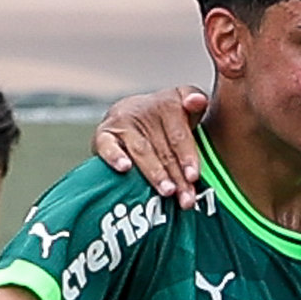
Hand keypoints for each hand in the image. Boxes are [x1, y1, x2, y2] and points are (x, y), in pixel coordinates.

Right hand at [94, 88, 207, 206]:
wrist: (132, 116)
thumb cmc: (168, 122)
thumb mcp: (186, 110)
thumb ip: (196, 104)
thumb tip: (197, 100)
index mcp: (166, 104)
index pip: (179, 135)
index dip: (188, 156)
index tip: (194, 177)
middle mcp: (143, 110)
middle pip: (164, 149)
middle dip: (177, 177)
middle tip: (187, 199)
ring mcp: (122, 122)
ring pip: (142, 151)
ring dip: (155, 173)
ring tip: (167, 191)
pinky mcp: (103, 135)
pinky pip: (107, 146)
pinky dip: (114, 156)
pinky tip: (124, 168)